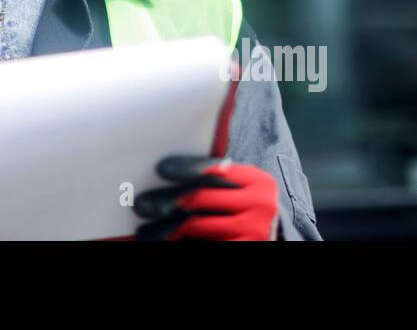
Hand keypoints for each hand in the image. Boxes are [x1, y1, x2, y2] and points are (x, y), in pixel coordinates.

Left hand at [133, 156, 279, 240]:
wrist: (272, 237)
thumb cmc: (246, 207)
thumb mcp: (241, 189)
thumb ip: (218, 177)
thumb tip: (169, 170)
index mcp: (258, 181)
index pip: (215, 169)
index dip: (186, 168)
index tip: (161, 169)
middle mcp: (260, 204)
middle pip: (201, 197)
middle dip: (169, 200)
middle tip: (144, 205)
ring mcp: (254, 230)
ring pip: (198, 225)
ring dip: (170, 227)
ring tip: (150, 229)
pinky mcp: (246, 248)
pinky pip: (206, 244)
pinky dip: (185, 243)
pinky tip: (172, 241)